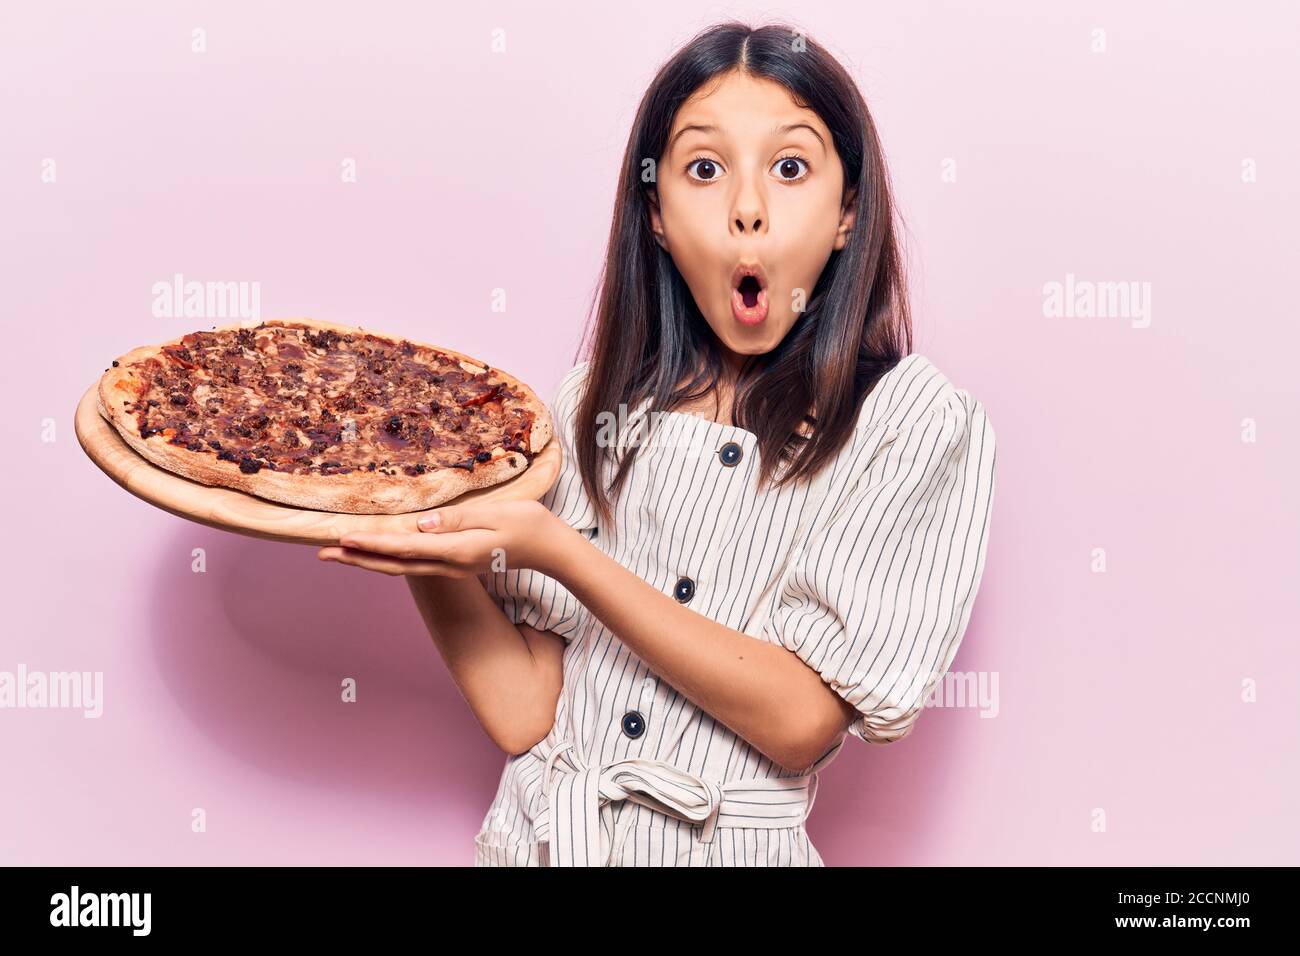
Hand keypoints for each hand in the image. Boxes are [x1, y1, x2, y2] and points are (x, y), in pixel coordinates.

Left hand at [317, 498, 562, 577]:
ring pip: (401, 568)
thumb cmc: (529, 524)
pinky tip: (377, 555)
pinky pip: (414, 565)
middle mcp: (450, 564)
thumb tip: (421, 525)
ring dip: (368, 562)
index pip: (405, 548)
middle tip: (322, 553)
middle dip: (357, 559)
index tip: (342, 538)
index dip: (371, 544)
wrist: (551, 549)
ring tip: (339, 554)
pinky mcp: (455, 564)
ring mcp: (452, 567)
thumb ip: (458, 519)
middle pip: (394, 564)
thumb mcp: (497, 515)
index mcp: (457, 551)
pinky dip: (388, 560)